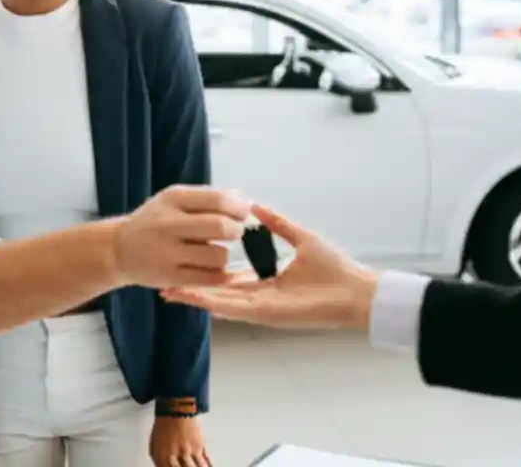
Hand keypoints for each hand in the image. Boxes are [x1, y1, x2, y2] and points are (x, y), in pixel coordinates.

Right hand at [111, 185, 250, 288]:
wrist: (118, 249)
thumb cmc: (154, 222)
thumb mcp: (173, 200)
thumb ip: (206, 198)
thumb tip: (242, 198)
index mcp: (172, 199)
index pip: (218, 199)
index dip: (239, 207)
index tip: (244, 212)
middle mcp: (168, 224)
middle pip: (220, 226)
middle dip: (237, 230)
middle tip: (236, 232)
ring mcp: (167, 252)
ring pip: (217, 255)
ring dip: (224, 254)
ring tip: (215, 252)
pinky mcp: (169, 277)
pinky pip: (208, 278)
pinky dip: (219, 274)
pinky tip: (213, 268)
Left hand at [149, 416, 209, 466]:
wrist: (176, 409)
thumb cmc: (164, 426)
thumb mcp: (154, 446)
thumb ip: (159, 462)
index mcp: (163, 457)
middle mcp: (176, 455)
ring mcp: (189, 451)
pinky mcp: (199, 445)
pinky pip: (205, 460)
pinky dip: (208, 465)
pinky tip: (207, 466)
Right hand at [161, 204, 378, 329]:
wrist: (355, 290)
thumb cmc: (334, 268)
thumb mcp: (301, 237)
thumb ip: (278, 224)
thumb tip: (257, 206)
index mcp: (268, 283)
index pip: (230, 279)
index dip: (207, 272)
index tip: (185, 263)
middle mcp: (261, 298)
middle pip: (219, 294)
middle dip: (192, 289)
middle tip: (165, 284)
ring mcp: (263, 308)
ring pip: (221, 303)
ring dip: (196, 298)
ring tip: (169, 292)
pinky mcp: (268, 313)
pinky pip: (236, 308)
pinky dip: (214, 302)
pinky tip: (193, 297)